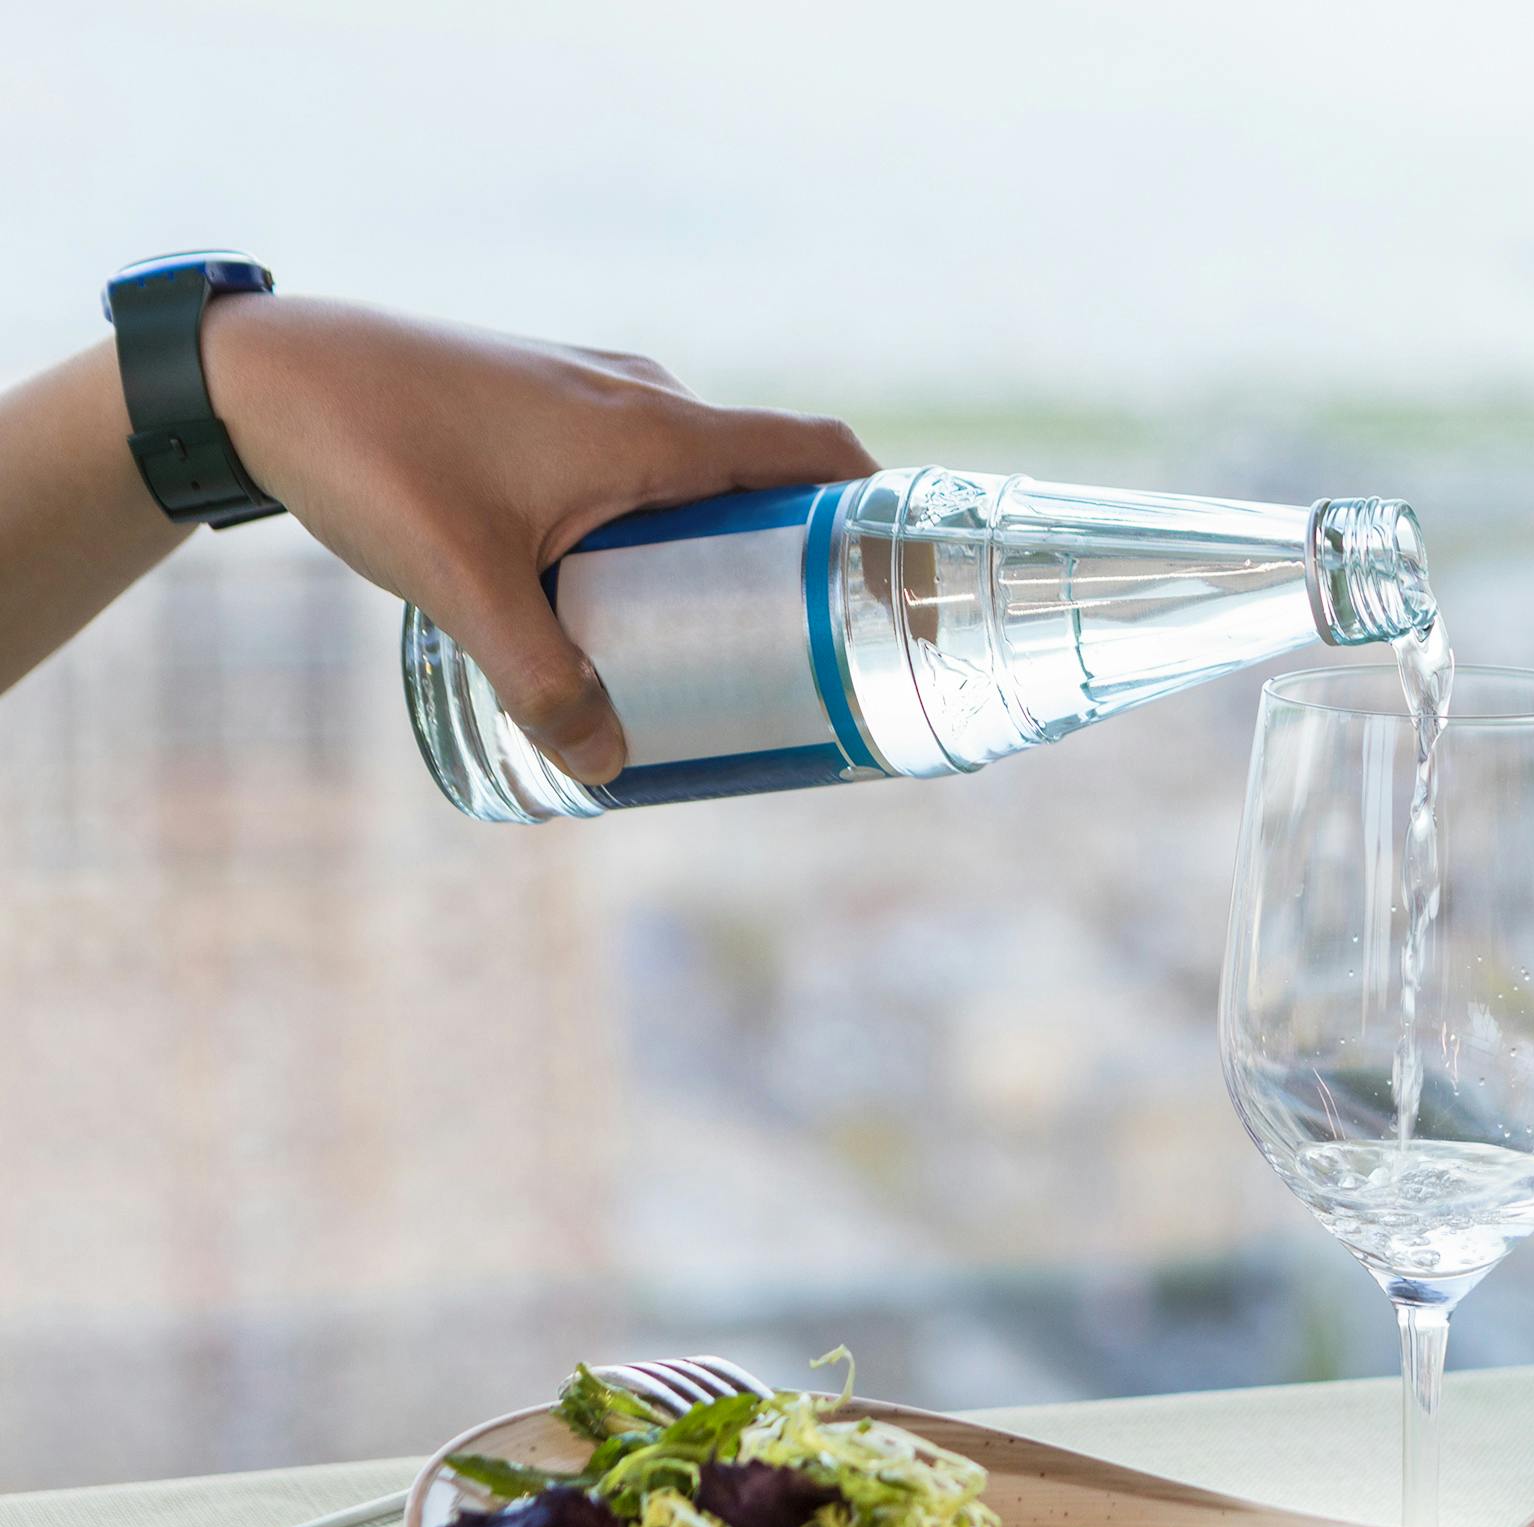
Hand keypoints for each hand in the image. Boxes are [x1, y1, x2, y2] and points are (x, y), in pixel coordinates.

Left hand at [200, 297, 872, 782]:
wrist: (259, 377)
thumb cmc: (371, 456)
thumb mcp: (464, 587)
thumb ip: (540, 681)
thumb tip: (606, 768)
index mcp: (655, 427)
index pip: (814, 452)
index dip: (877, 515)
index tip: (901, 590)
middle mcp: (640, 399)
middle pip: (764, 481)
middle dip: (799, 567)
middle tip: (810, 660)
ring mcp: (592, 399)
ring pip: (698, 482)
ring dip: (724, 555)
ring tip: (722, 649)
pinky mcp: (545, 412)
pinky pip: (642, 475)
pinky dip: (665, 534)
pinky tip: (627, 601)